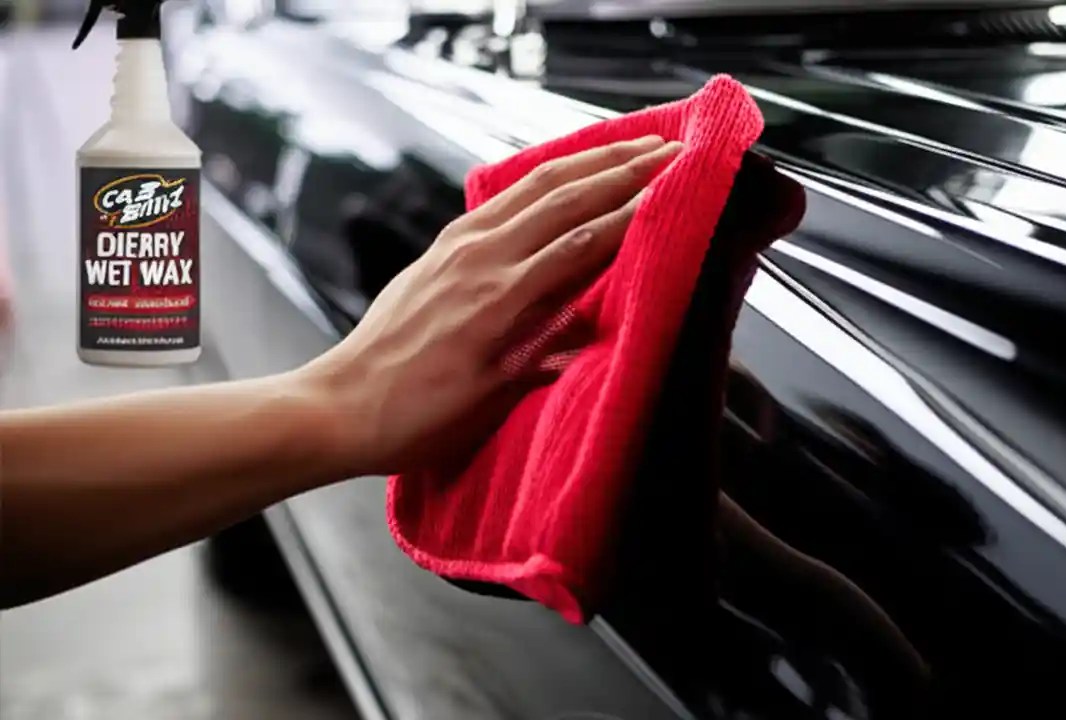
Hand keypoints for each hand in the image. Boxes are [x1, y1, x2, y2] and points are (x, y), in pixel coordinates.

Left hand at [301, 135, 683, 475]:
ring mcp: (457, 246)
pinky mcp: (442, 246)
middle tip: (673, 150)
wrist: (340, 408)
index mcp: (499, 299)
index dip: (635, 210)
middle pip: (565, 197)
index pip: (584, 240)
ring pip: (535, 185)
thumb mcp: (494, 398)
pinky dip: (543, 173)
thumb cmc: (417, 417)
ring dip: (589, 159)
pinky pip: (503, 195)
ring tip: (633, 143)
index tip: (678, 187)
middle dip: (624, 169)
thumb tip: (605, 325)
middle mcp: (479, 258)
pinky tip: (565, 167)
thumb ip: (550, 354)